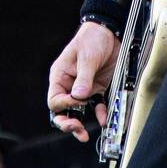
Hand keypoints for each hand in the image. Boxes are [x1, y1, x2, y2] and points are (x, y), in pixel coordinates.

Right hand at [47, 23, 118, 142]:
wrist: (111, 32)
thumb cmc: (92, 39)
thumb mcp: (87, 57)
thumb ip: (83, 78)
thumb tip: (78, 97)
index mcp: (60, 76)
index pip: (55, 99)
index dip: (63, 105)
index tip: (76, 102)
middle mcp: (69, 85)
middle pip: (62, 111)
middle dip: (67, 122)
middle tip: (76, 129)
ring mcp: (83, 89)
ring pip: (78, 112)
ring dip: (81, 124)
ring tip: (83, 135)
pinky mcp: (97, 89)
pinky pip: (96, 106)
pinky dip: (99, 113)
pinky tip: (104, 119)